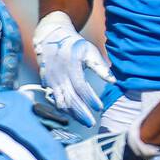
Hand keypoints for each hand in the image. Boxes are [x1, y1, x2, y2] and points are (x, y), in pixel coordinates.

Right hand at [32, 11, 114, 125]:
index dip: (90, 99)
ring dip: (72, 113)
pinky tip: (72, 114)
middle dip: (80, 112)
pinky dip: (64, 108)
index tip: (100, 108)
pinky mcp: (46, 83)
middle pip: (69, 98)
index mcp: (70, 67)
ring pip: (60, 101)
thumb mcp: (89, 51)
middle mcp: (58, 75)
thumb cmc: (74, 44)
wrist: (51, 37)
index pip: (81, 87)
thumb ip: (100, 66)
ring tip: (84, 121)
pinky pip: (54, 99)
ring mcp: (50, 80)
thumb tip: (113, 80)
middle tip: (91, 123)